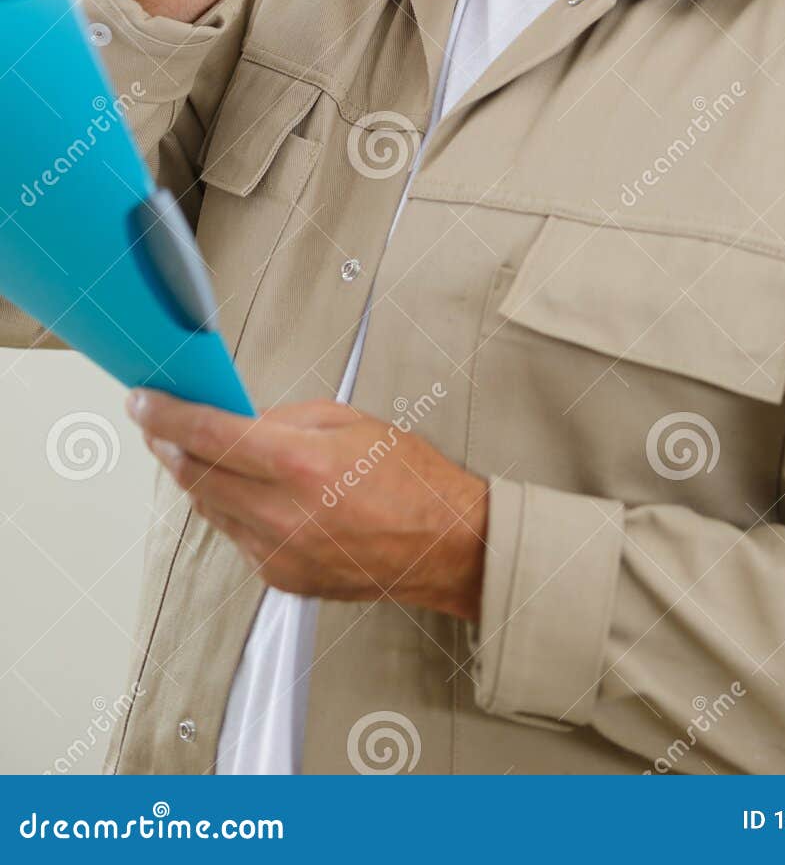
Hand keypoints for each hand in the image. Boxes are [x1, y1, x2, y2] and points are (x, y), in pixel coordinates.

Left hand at [126, 388, 489, 619]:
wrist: (446, 545)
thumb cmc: (410, 479)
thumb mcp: (350, 422)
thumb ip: (286, 420)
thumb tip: (241, 425)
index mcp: (300, 464)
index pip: (209, 436)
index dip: (165, 417)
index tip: (142, 403)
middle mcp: (281, 514)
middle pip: (195, 476)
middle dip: (169, 446)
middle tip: (159, 424)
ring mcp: (278, 553)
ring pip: (210, 510)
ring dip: (198, 478)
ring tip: (200, 453)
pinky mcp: (281, 579)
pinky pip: (237, 537)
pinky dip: (231, 510)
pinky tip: (246, 492)